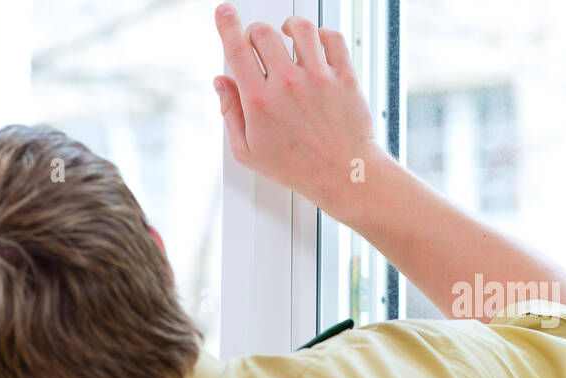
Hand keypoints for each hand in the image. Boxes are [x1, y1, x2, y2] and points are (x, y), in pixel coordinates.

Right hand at [213, 6, 382, 221]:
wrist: (342, 174)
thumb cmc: (296, 167)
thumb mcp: (248, 151)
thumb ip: (231, 113)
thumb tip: (221, 82)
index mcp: (259, 103)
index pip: (237, 51)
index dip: (226, 26)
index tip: (224, 12)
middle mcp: (287, 85)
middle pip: (264, 33)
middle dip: (255, 32)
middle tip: (258, 43)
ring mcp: (318, 78)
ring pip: (299, 28)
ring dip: (289, 26)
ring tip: (288, 35)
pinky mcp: (344, 76)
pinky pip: (332, 37)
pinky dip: (321, 34)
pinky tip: (315, 45)